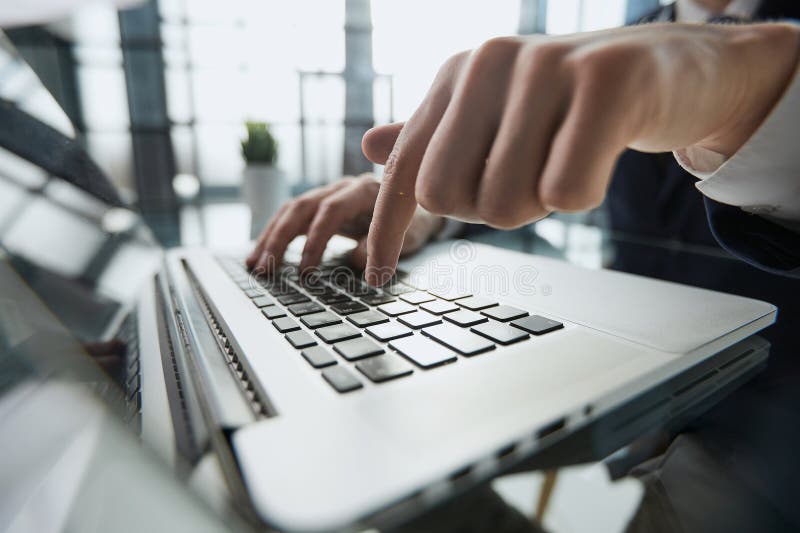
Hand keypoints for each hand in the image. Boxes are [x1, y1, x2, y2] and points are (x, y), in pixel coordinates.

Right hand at [245, 174, 443, 271]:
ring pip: (291, 210)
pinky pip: (292, 217)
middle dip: (281, 239)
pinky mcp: (321, 205)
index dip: (316, 240)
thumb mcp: (409, 237)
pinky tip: (260, 254)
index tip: (306, 270)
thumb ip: (385, 246)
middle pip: (302, 207)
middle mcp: (343, 187)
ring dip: (270, 237)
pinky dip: (274, 235)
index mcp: (365, 189)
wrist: (421, 204)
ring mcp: (329, 193)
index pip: (331, 210)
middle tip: (267, 269)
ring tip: (255, 265)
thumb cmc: (416, 222)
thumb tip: (358, 261)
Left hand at [362, 23, 799, 284]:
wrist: (670, 70)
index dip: (384, 230)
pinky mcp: (606, 80)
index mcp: (456, 76)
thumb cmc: (573, 106)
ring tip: (566, 159)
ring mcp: (545, 65)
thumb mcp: (497, 118)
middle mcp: (488, 62)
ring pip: (507, 202)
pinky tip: (600, 157)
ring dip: (541, 203)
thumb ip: (437, 137)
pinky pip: (566, 193)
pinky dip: (584, 195)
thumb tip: (367, 146)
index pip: (404, 171)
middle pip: (448, 197)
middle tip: (529, 180)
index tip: (374, 277)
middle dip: (490, 209)